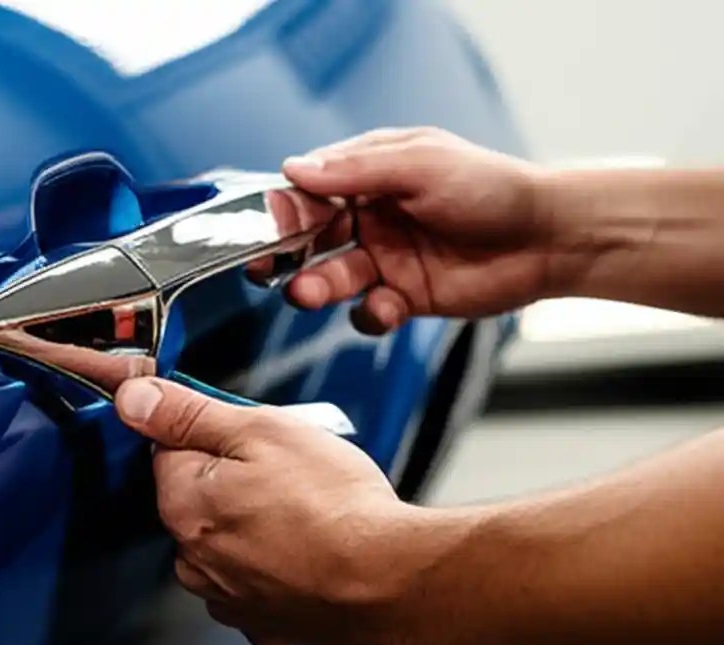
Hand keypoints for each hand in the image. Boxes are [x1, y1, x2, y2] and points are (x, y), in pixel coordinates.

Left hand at [114, 376, 437, 644]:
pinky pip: (258, 580)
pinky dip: (278, 564)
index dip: (212, 434)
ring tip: (307, 512)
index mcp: (182, 505)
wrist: (391, 581)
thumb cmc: (334, 507)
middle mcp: (194, 559)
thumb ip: (188, 414)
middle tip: (288, 472)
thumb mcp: (260, 430)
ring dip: (255, 524)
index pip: (169, 452)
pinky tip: (311, 549)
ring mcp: (229, 597)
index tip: (248, 436)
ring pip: (229, 541)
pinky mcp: (265, 622)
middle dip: (235, 480)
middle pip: (199, 498)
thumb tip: (133, 398)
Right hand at [281, 127, 556, 333]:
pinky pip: (368, 312)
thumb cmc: (492, 188)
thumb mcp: (420, 165)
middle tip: (265, 269)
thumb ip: (355, 171)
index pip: (308, 190)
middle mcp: (370, 217)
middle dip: (284, 255)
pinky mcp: (404, 297)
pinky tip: (386, 307)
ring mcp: (385, 259)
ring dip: (315, 287)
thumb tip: (293, 168)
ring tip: (310, 292)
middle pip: (309, 239)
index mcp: (368, 175)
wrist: (548, 238)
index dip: (282, 209)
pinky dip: (369, 314)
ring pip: (331, 277)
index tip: (262, 227)